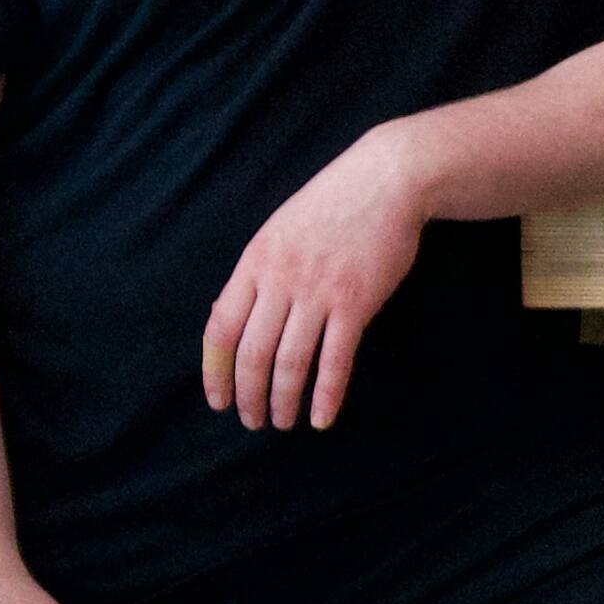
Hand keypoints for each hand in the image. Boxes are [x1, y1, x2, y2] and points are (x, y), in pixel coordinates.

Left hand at [203, 127, 433, 431]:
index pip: (220, 329)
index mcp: (255, 262)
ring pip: (290, 361)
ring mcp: (318, 292)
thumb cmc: (334, 204)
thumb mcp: (280, 230)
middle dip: (248, 395)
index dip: (215, 372)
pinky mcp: (356, 302)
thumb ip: (260, 272)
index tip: (218, 401)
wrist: (388, 180)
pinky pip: (335, 359)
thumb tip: (238, 318)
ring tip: (283, 423)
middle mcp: (280, 280)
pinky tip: (322, 417)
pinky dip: (327, 393)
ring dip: (284, 400)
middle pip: (253, 353)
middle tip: (252, 421)